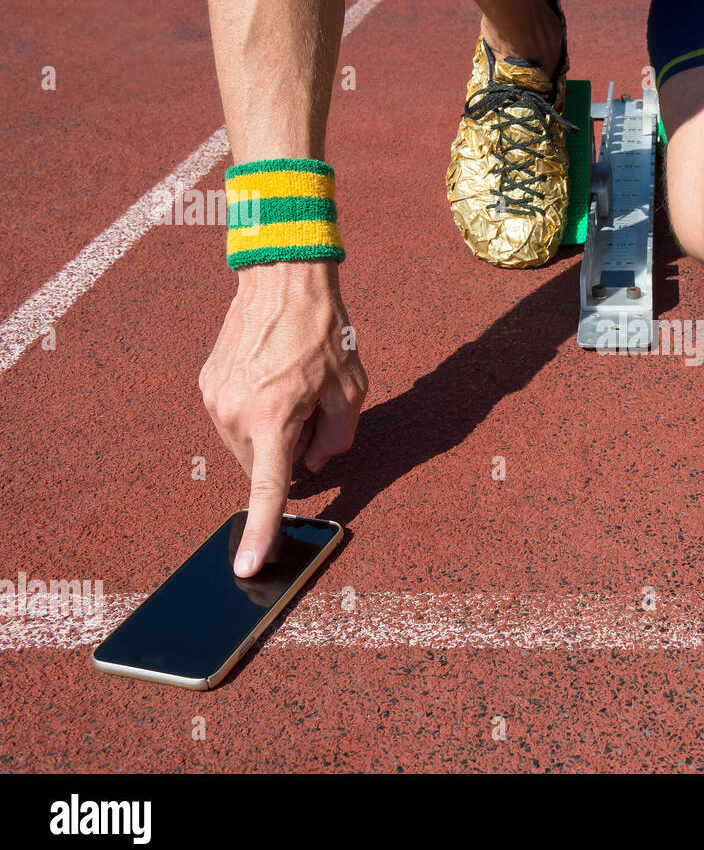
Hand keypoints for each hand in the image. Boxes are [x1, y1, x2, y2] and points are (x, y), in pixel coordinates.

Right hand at [200, 261, 366, 577]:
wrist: (281, 281)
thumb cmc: (323, 334)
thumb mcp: (351, 390)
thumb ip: (337, 438)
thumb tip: (313, 466)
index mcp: (274, 418)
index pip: (268, 489)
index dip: (261, 532)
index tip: (247, 567)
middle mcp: (235, 414)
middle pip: (264, 463)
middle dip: (288, 449)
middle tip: (310, 406)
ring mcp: (214, 399)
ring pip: (247, 444)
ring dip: (270, 431)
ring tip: (291, 386)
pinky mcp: (207, 385)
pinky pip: (234, 419)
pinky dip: (255, 412)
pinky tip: (273, 378)